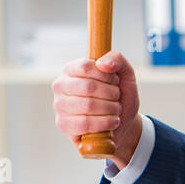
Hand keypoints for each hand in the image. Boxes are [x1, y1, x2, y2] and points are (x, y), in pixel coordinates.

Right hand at [52, 50, 141, 169]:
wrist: (122, 122)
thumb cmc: (119, 96)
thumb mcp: (125, 74)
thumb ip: (117, 59)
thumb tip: (102, 63)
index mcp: (72, 69)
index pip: (86, 67)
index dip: (106, 76)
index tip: (115, 82)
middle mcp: (61, 85)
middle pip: (88, 87)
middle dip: (111, 94)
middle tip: (117, 97)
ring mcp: (59, 105)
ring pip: (88, 106)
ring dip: (111, 109)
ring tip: (115, 109)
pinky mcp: (63, 124)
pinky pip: (85, 124)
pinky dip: (105, 123)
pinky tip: (113, 121)